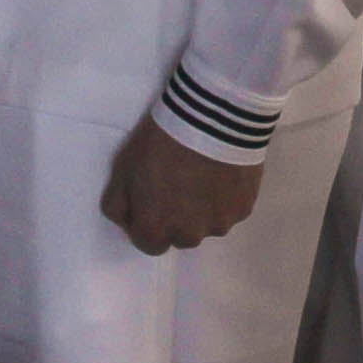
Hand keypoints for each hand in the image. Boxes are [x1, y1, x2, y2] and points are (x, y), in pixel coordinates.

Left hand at [103, 113, 265, 253]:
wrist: (211, 119)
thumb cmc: (161, 143)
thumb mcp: (123, 169)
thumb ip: (117, 205)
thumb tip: (128, 220)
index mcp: (156, 230)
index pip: (149, 244)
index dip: (148, 223)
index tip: (151, 198)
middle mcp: (189, 236)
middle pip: (181, 236)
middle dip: (177, 218)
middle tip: (179, 182)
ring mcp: (220, 223)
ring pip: (208, 224)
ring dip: (203, 209)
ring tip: (204, 174)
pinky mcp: (244, 208)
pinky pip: (230, 209)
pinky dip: (225, 196)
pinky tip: (222, 170)